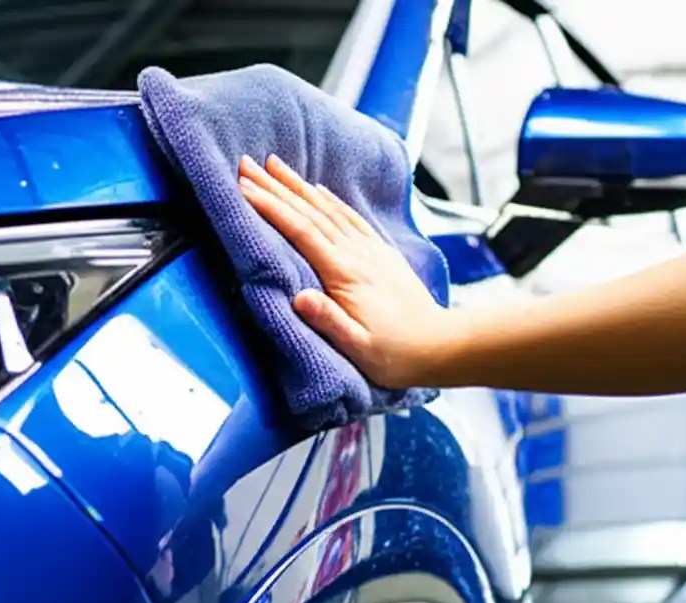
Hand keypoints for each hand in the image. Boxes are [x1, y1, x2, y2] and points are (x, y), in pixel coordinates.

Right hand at [237, 155, 464, 388]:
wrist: (440, 346)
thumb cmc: (394, 354)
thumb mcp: (358, 348)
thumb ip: (329, 321)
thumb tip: (300, 298)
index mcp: (346, 275)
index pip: (302, 232)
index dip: (272, 208)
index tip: (245, 189)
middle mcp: (357, 254)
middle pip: (310, 211)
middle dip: (275, 186)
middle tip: (246, 164)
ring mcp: (370, 250)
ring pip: (328, 208)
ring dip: (298, 185)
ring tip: (274, 164)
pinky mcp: (380, 253)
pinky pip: (350, 217)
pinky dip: (330, 199)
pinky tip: (317, 188)